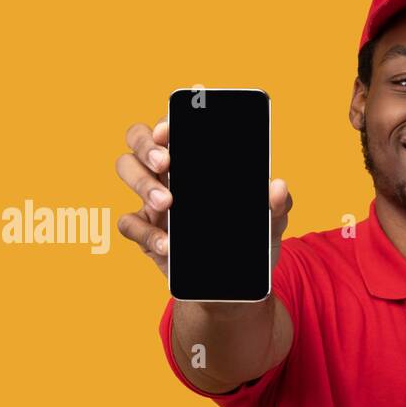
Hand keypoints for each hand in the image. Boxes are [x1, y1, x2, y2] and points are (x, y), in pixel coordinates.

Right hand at [115, 114, 292, 279]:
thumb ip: (277, 204)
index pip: (174, 127)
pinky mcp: (146, 233)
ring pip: (127, 170)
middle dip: (146, 145)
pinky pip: (129, 224)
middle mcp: (169, 173)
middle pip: (139, 140)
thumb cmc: (251, 241)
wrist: (236, 285)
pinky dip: (146, 233)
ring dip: (142, 182)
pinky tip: (168, 245)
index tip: (169, 127)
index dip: (167, 121)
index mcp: (197, 160)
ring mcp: (153, 201)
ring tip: (166, 203)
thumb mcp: (271, 223)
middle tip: (166, 161)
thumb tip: (277, 186)